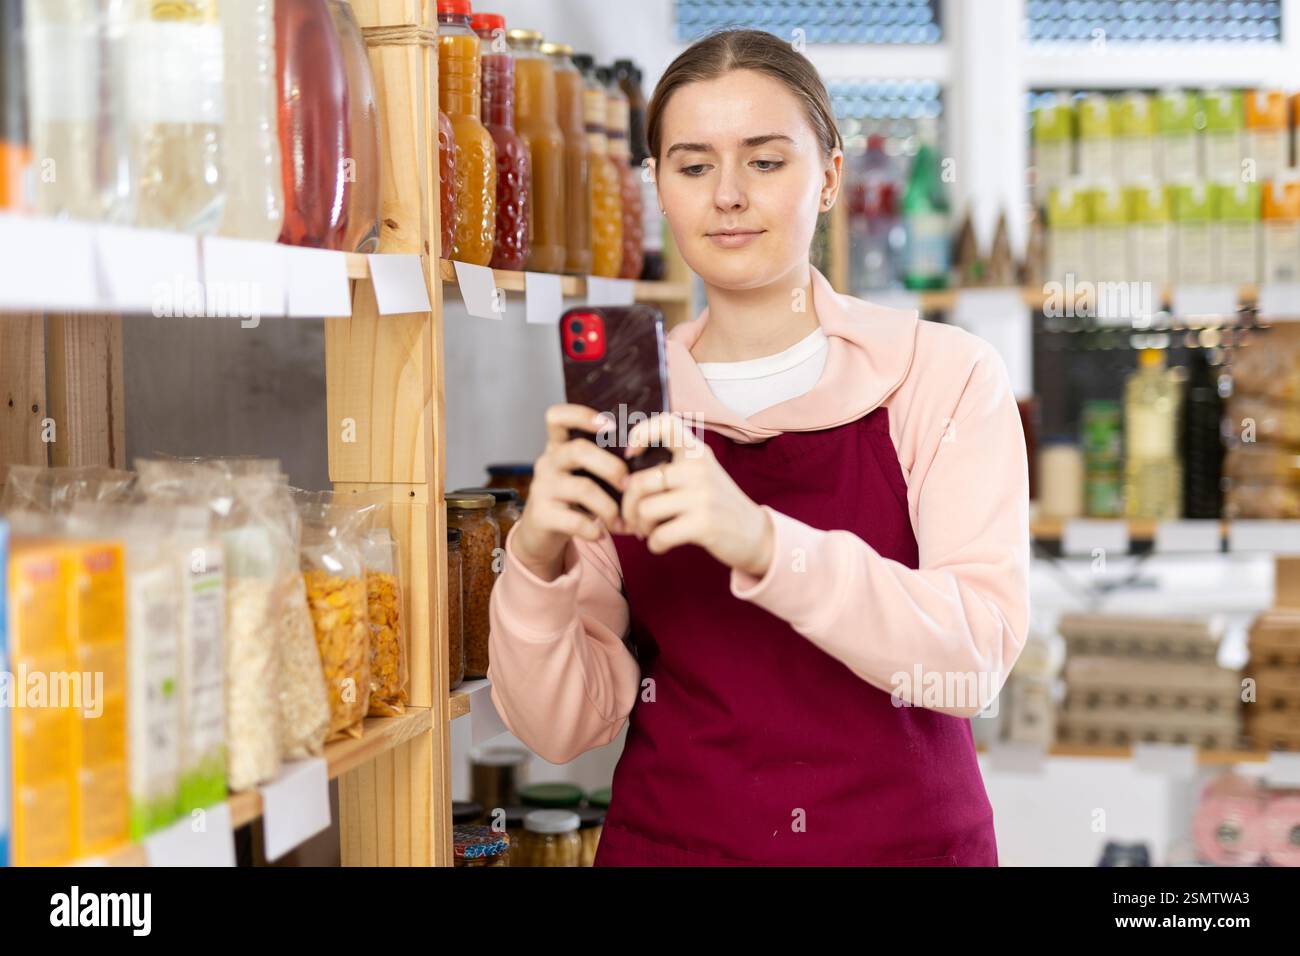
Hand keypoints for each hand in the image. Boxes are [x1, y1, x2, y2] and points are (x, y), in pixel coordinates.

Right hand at [510, 404, 630, 581]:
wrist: (541, 535)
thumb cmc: (573, 501)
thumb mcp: (583, 476)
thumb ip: (605, 464)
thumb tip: (652, 464)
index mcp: (559, 447)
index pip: (557, 417)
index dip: (581, 415)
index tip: (609, 425)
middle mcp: (547, 462)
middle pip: (578, 450)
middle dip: (611, 467)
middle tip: (629, 485)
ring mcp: (542, 488)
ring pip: (582, 487)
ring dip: (609, 507)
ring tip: (621, 522)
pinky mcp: (541, 515)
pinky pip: (574, 520)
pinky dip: (593, 529)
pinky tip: (601, 534)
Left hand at [620, 413, 774, 576]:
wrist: (756, 534)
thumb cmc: (718, 506)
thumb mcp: (702, 476)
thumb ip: (672, 470)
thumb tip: (624, 481)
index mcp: (697, 452)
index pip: (666, 423)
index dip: (641, 433)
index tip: (631, 455)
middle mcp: (699, 468)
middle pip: (639, 482)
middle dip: (628, 506)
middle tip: (633, 519)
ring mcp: (702, 495)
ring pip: (645, 510)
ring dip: (641, 528)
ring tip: (649, 532)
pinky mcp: (704, 524)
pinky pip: (659, 536)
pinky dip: (654, 545)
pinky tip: (661, 545)